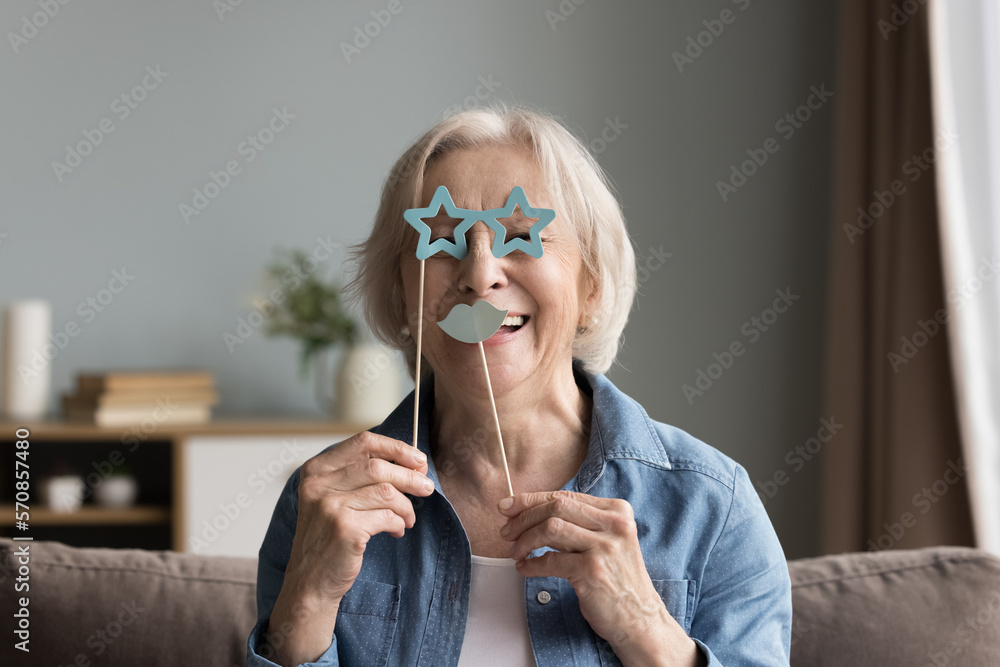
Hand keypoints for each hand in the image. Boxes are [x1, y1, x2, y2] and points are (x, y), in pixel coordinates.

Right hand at [285, 432, 433, 602]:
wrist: (311, 581)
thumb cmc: (330, 536)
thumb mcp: (337, 498)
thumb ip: (366, 476)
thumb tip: (416, 461)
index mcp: (317, 469)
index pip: (364, 442)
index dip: (396, 448)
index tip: (418, 459)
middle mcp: (319, 484)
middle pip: (379, 466)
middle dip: (410, 477)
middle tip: (426, 488)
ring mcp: (330, 505)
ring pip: (387, 492)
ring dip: (406, 506)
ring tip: (408, 518)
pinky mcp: (344, 528)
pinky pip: (387, 516)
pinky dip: (399, 523)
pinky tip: (396, 530)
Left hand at [499, 491, 701, 665]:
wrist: (640, 619)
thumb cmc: (616, 579)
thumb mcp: (606, 541)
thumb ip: (578, 523)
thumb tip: (528, 510)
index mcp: (617, 511)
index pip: (566, 496)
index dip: (531, 500)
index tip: (508, 506)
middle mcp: (614, 524)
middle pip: (556, 507)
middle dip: (523, 518)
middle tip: (506, 531)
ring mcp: (605, 547)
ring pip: (550, 528)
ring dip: (525, 540)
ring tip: (516, 552)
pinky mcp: (593, 570)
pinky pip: (550, 560)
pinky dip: (531, 564)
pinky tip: (524, 568)